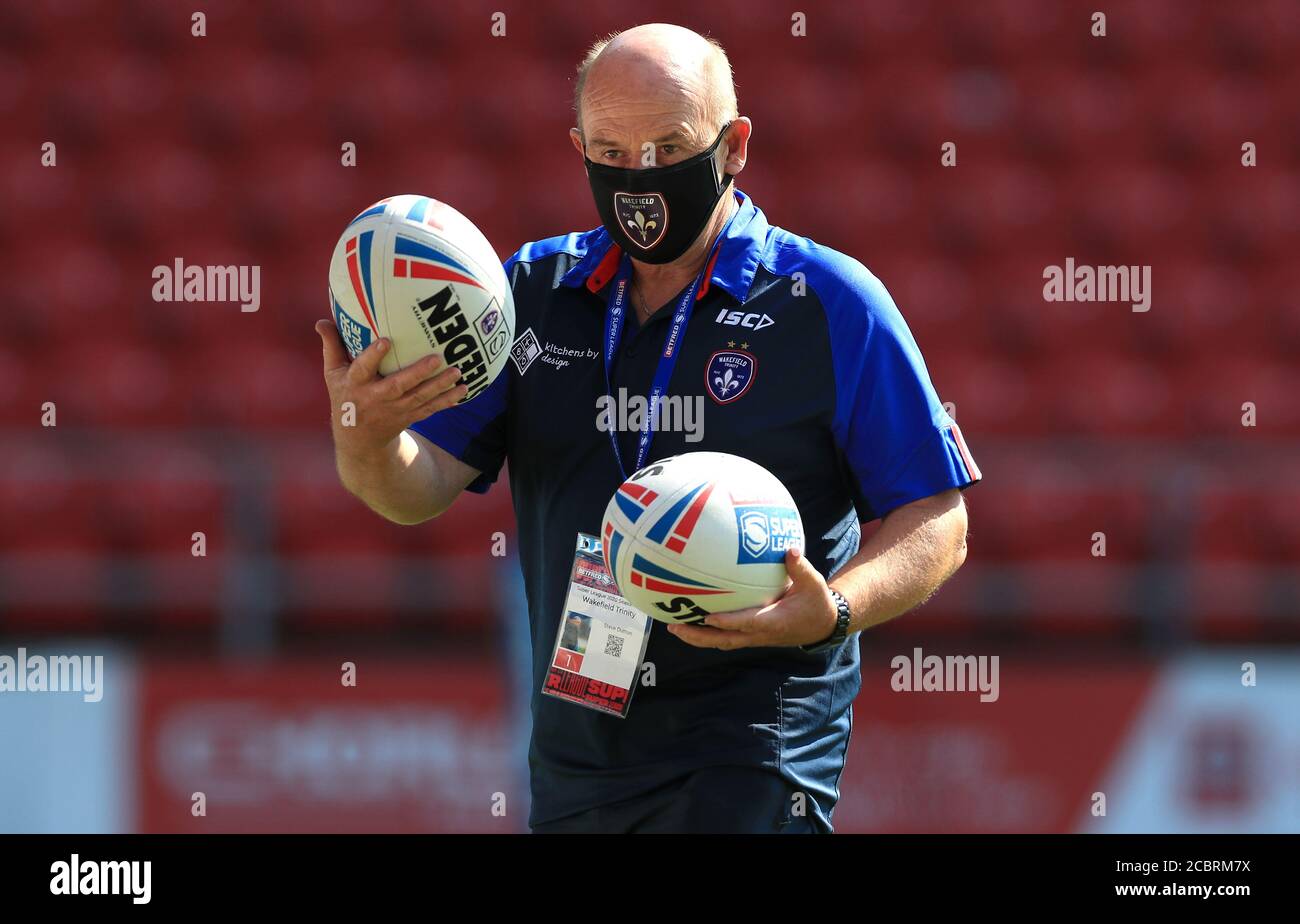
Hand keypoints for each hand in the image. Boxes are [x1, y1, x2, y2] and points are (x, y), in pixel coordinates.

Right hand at [315, 320, 465, 458]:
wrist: (357, 439)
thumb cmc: (345, 396)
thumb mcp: (332, 374)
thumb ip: (331, 346)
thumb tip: (321, 321)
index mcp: (356, 384)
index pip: (362, 369)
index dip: (373, 356)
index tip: (385, 341)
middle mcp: (376, 398)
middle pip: (398, 386)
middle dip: (418, 374)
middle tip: (437, 358)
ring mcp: (395, 410)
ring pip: (419, 398)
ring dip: (440, 386)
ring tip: (458, 372)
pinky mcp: (409, 417)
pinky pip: (431, 409)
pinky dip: (447, 401)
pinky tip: (464, 389)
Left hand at [666, 547, 837, 649]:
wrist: (823, 624)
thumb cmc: (816, 602)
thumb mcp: (814, 583)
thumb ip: (800, 567)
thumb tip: (789, 549)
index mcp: (774, 622)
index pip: (746, 623)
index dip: (727, 622)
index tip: (707, 616)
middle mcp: (760, 634)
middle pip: (724, 639)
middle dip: (698, 635)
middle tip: (674, 626)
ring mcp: (753, 637)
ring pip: (721, 642)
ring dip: (697, 637)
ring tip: (673, 626)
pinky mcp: (751, 636)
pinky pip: (725, 637)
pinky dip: (707, 632)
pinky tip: (691, 621)